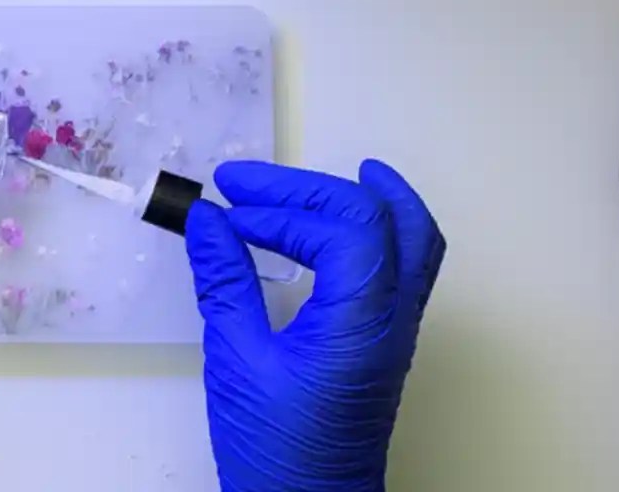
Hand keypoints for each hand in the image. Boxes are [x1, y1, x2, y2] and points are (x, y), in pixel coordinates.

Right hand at [185, 160, 444, 491]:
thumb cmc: (275, 447)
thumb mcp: (236, 360)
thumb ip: (224, 282)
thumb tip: (206, 220)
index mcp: (360, 321)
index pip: (339, 229)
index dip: (279, 209)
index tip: (226, 213)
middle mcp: (393, 316)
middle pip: (376, 218)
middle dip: (308, 189)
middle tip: (245, 183)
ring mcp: (398, 328)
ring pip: (412, 237)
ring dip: (369, 198)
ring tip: (334, 170)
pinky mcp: (387, 340)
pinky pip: (407, 265)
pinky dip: (385, 229)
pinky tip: (350, 222)